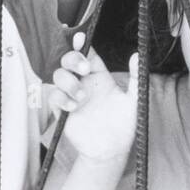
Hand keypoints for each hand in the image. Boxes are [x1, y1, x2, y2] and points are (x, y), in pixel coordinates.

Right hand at [49, 33, 138, 162]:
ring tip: (82, 97)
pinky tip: (73, 107)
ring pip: (58, 75)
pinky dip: (61, 98)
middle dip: (73, 59)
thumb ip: (135, 77)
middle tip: (84, 69)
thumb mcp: (133, 100)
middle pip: (68, 59)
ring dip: (68, 82)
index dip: (81, 44)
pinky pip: (53, 95)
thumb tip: (136, 55)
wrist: (110, 151)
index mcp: (99, 76)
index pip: (87, 53)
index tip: (79, 38)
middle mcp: (84, 82)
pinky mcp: (62, 110)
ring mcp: (71, 95)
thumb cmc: (123, 125)